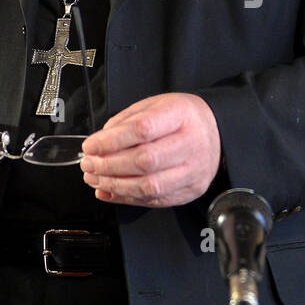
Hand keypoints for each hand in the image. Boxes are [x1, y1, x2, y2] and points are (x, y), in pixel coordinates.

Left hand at [79, 93, 220, 207]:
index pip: (143, 129)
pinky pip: (155, 200)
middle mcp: (192, 144)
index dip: (111, 141)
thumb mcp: (155, 105)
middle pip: (145, 161)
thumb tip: (99, 144)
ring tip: (95, 179)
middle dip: (109, 166)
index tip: (91, 146)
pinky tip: (109, 191)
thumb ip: (126, 122)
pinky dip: (127, 198)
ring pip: (149, 186)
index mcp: (181, 115)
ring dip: (115, 185)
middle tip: (89, 164)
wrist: (216, 131)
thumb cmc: (181, 117)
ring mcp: (194, 171)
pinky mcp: (190, 190)